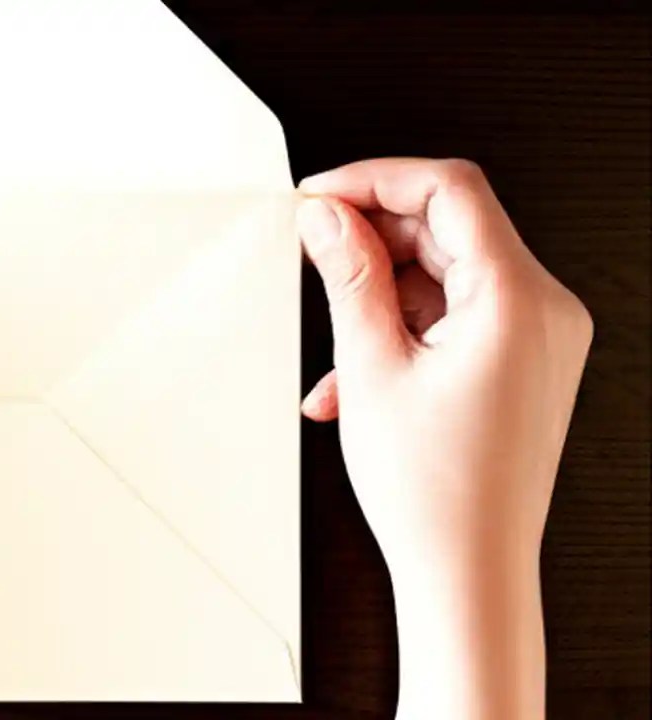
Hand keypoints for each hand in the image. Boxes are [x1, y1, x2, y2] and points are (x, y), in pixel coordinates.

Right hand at [297, 158, 591, 719]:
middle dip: (372, 240)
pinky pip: (456, 315)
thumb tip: (328, 216)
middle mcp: (544, 311)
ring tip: (334, 352)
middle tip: (313, 254)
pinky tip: (357, 373)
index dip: (375, 180)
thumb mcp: (371, 367)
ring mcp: (538, 338)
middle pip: (449, 229)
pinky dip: (402, 329)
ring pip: (445, 275)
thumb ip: (349, 276)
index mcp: (518, 300)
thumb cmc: (434, 492)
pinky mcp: (522, 362)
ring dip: (379, 297)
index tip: (321, 195)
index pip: (450, 191)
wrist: (467, 570)